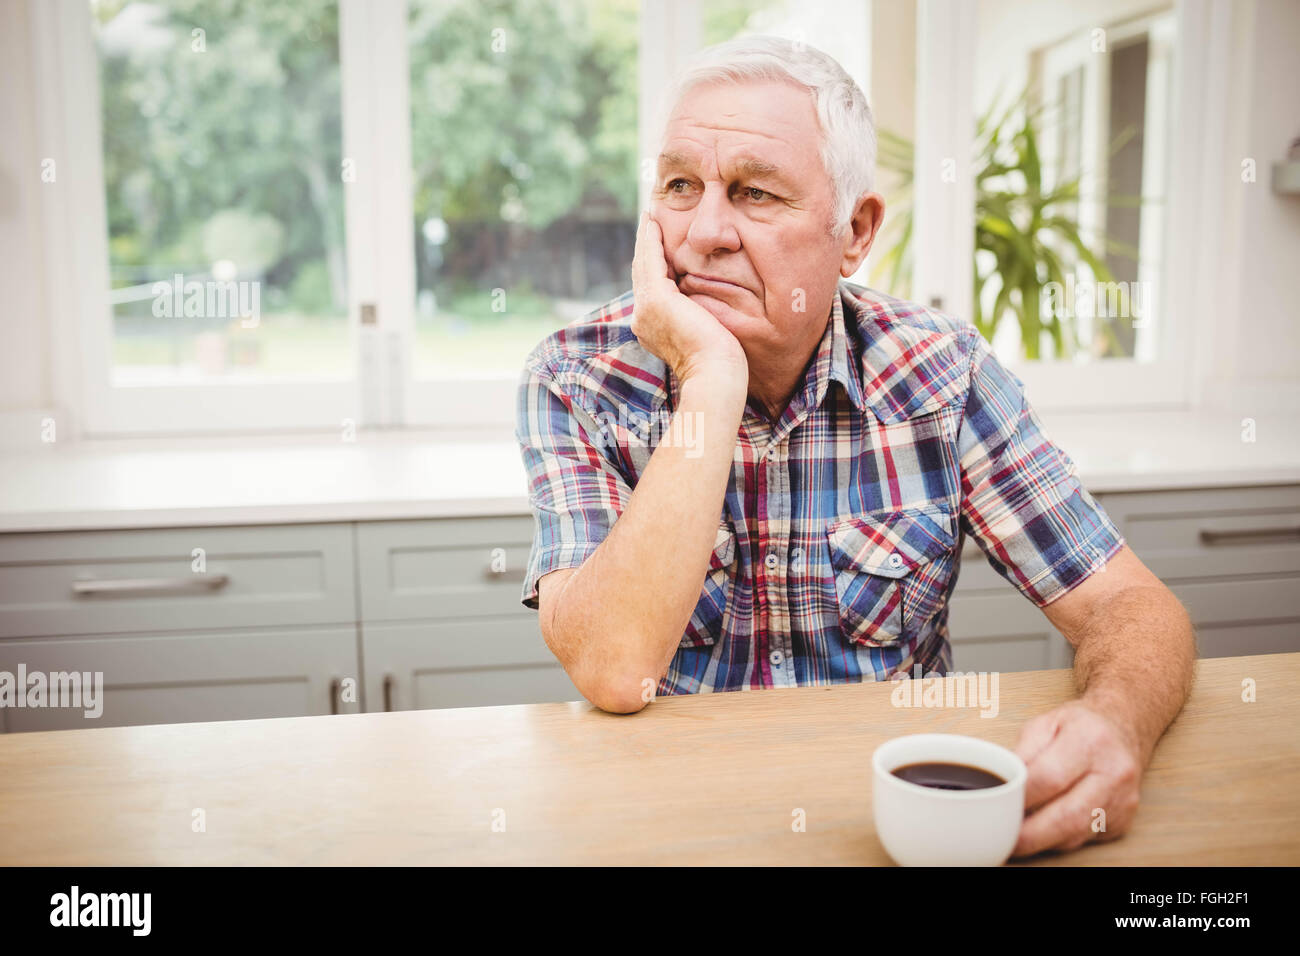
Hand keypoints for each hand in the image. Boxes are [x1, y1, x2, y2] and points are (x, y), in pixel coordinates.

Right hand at [630, 209, 747, 388]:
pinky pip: (651, 259)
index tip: (657, 244)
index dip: (652, 265)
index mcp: (652, 328)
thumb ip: (698, 317)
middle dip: (645, 247)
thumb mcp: (704, 334)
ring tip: (649, 217)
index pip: (651, 288)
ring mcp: (646, 308)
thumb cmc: (720, 362)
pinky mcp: (657, 298)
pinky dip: (650, 239)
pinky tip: (652, 221)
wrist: (716, 374)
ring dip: (645, 238)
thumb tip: (708, 307)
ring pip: (643, 263)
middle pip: (642, 273)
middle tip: (648, 221)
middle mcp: (642, 318)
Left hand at [1010, 698, 1143, 857]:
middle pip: (1067, 817)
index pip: (1049, 778)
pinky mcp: (1123, 820)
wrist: (1123, 728)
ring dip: (1042, 841)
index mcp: (1090, 740)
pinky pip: (1084, 839)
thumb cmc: (1080, 726)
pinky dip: (1058, 839)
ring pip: (1075, 834)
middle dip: (1030, 834)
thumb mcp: (1044, 724)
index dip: (1020, 796)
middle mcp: (1114, 772)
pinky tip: (1042, 832)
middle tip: (1003, 838)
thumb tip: (1002, 786)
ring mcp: (1122, 800)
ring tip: (1016, 838)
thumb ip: (1022, 754)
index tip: (998, 805)